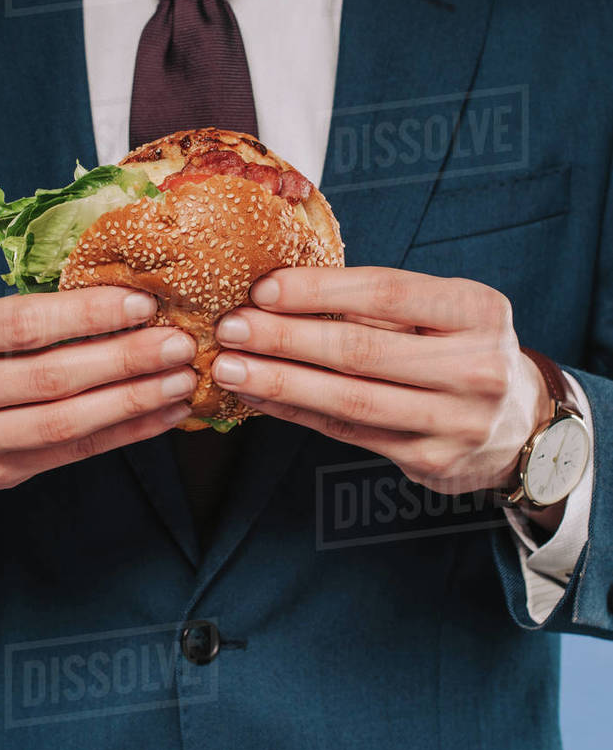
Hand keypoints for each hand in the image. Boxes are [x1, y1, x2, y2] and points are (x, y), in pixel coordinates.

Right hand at [0, 287, 196, 495]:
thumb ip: (40, 311)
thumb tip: (136, 301)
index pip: (23, 324)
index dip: (87, 315)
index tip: (143, 303)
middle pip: (49, 378)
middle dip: (124, 360)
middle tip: (177, 345)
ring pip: (65, 423)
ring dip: (133, 401)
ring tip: (180, 382)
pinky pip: (74, 453)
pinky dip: (126, 432)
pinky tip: (165, 415)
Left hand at [212, 265, 551, 499]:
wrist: (519, 423)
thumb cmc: (462, 349)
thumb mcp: (445, 311)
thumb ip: (380, 303)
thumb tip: (279, 290)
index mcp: (478, 310)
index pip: (386, 292)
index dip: (319, 290)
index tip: (262, 289)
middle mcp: (476, 366)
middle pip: (361, 350)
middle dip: (285, 338)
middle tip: (230, 328)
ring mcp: (456, 420)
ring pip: (350, 399)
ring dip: (280, 382)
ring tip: (230, 368)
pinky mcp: (432, 460)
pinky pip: (349, 432)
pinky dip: (297, 412)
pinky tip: (259, 398)